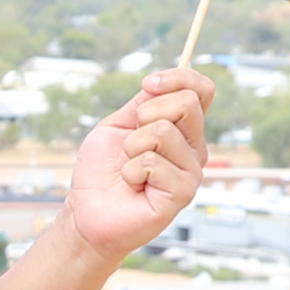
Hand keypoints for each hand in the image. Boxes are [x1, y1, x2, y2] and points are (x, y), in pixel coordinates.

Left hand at [61, 67, 212, 264]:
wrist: (86, 212)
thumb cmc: (101, 172)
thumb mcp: (117, 126)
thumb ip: (142, 104)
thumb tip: (159, 82)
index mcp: (182, 129)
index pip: (202, 91)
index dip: (180, 78)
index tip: (148, 84)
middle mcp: (193, 148)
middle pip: (187, 103)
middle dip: (145, 113)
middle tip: (130, 141)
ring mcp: (191, 171)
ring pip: (162, 131)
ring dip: (131, 147)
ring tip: (128, 168)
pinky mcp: (182, 193)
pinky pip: (152, 162)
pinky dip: (130, 171)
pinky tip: (133, 185)